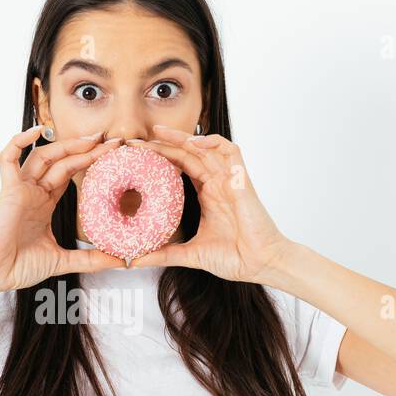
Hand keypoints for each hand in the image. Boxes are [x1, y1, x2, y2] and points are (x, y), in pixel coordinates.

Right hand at [0, 126, 125, 293]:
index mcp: (44, 203)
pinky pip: (8, 159)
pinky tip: (35, 131)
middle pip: (62, 161)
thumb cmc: (17, 266)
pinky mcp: (8, 190)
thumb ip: (90, 259)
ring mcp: (21, 189)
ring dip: (66, 145)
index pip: (70, 174)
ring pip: (43, 156)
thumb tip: (119, 260)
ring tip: (91, 139)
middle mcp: (34, 192)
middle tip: (111, 140)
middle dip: (86, 148)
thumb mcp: (62, 260)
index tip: (113, 154)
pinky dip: (18, 142)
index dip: (89, 161)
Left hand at [124, 125, 291, 283]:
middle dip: (164, 143)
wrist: (260, 264)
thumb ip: (164, 254)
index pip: (180, 167)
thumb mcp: (191, 254)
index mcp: (207, 195)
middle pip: (188, 153)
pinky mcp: (242, 180)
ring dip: (183, 137)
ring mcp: (229, 180)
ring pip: (205, 147)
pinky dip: (214, 142)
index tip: (135, 156)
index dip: (159, 158)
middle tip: (137, 140)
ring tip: (159, 132)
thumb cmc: (234, 258)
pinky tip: (195, 143)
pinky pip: (231, 151)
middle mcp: (217, 183)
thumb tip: (134, 260)